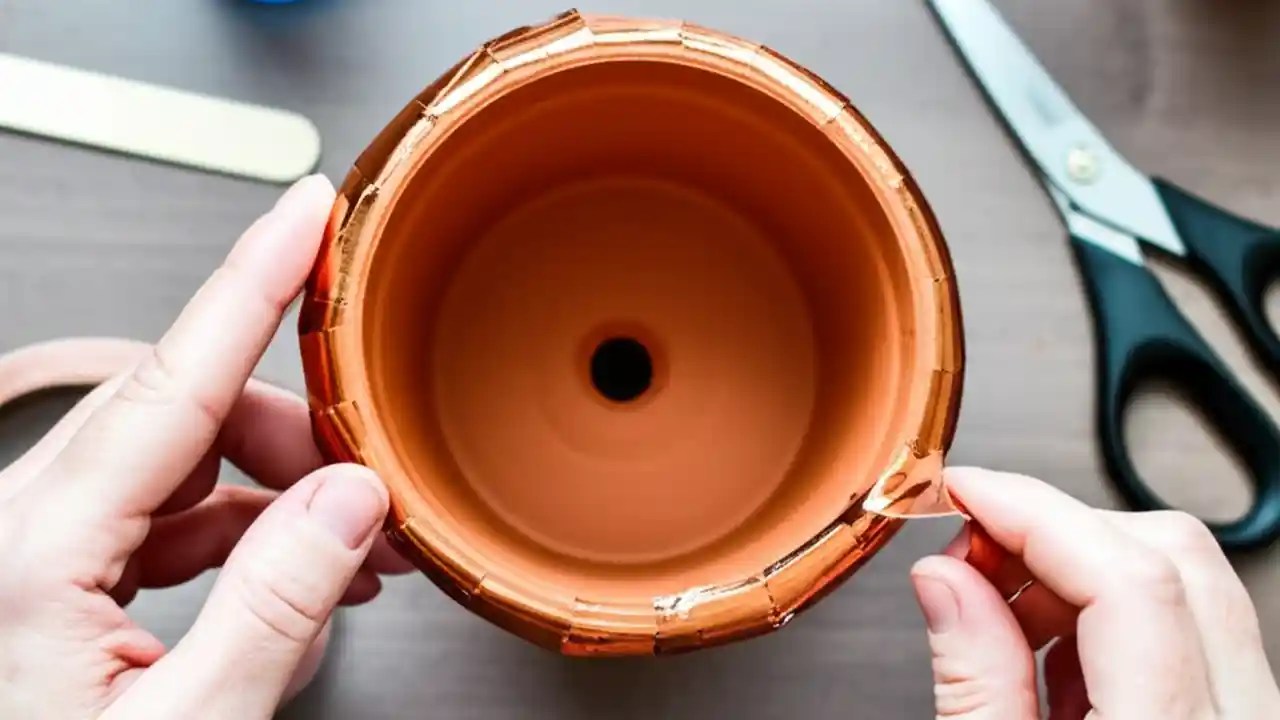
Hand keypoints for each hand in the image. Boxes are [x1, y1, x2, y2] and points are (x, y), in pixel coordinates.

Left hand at [0, 175, 412, 718]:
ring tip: (362, 539)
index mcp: (32, 557)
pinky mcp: (61, 583)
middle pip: (188, 418)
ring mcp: (40, 556)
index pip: (172, 384)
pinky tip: (304, 569)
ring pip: (185, 466)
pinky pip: (171, 519)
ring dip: (283, 489)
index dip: (251, 286)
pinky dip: (248, 531)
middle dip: (301, 433)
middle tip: (379, 474)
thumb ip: (278, 605)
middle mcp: (25, 536)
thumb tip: (352, 502)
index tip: (304, 216)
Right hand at [911, 467, 1279, 717]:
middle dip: (1052, 533)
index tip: (963, 490)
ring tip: (1001, 616)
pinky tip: (1054, 664)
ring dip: (1080, 573)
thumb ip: (972, 682)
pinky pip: (1198, 632)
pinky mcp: (1242, 718)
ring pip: (1190, 582)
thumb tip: (944, 577)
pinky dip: (1114, 620)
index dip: (1032, 510)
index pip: (1125, 576)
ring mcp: (1253, 718)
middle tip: (970, 555)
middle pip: (1169, 555)